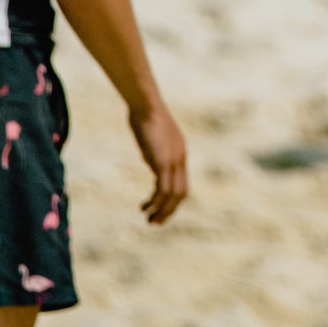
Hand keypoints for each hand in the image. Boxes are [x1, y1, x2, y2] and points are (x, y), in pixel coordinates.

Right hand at [130, 100, 190, 224]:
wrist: (146, 104)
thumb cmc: (145, 114)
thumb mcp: (153, 136)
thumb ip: (155, 149)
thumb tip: (151, 157)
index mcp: (180, 152)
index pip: (182, 182)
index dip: (173, 200)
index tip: (159, 209)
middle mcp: (180, 158)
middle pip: (182, 192)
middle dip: (170, 210)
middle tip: (155, 222)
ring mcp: (174, 160)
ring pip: (174, 194)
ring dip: (162, 210)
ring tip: (149, 220)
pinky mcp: (163, 162)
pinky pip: (163, 189)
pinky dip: (156, 201)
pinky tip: (145, 207)